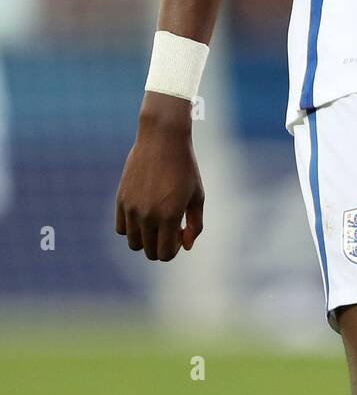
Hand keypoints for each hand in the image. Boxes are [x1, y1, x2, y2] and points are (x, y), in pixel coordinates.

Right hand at [115, 93, 204, 260]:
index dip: (174, 249)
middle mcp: (147, 215)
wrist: (162, 139)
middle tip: (171, 226)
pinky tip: (144, 213)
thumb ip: (195, 225)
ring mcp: (131, 208)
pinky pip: (121, 228)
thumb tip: (185, 247)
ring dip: (146, 239)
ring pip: (133, 243)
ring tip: (157, 220)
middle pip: (149, 252)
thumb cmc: (185, 168)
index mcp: (169, 216)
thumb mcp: (198, 196)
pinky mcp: (121, 200)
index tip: (180, 232)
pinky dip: (131, 228)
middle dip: (161, 245)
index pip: (165, 254)